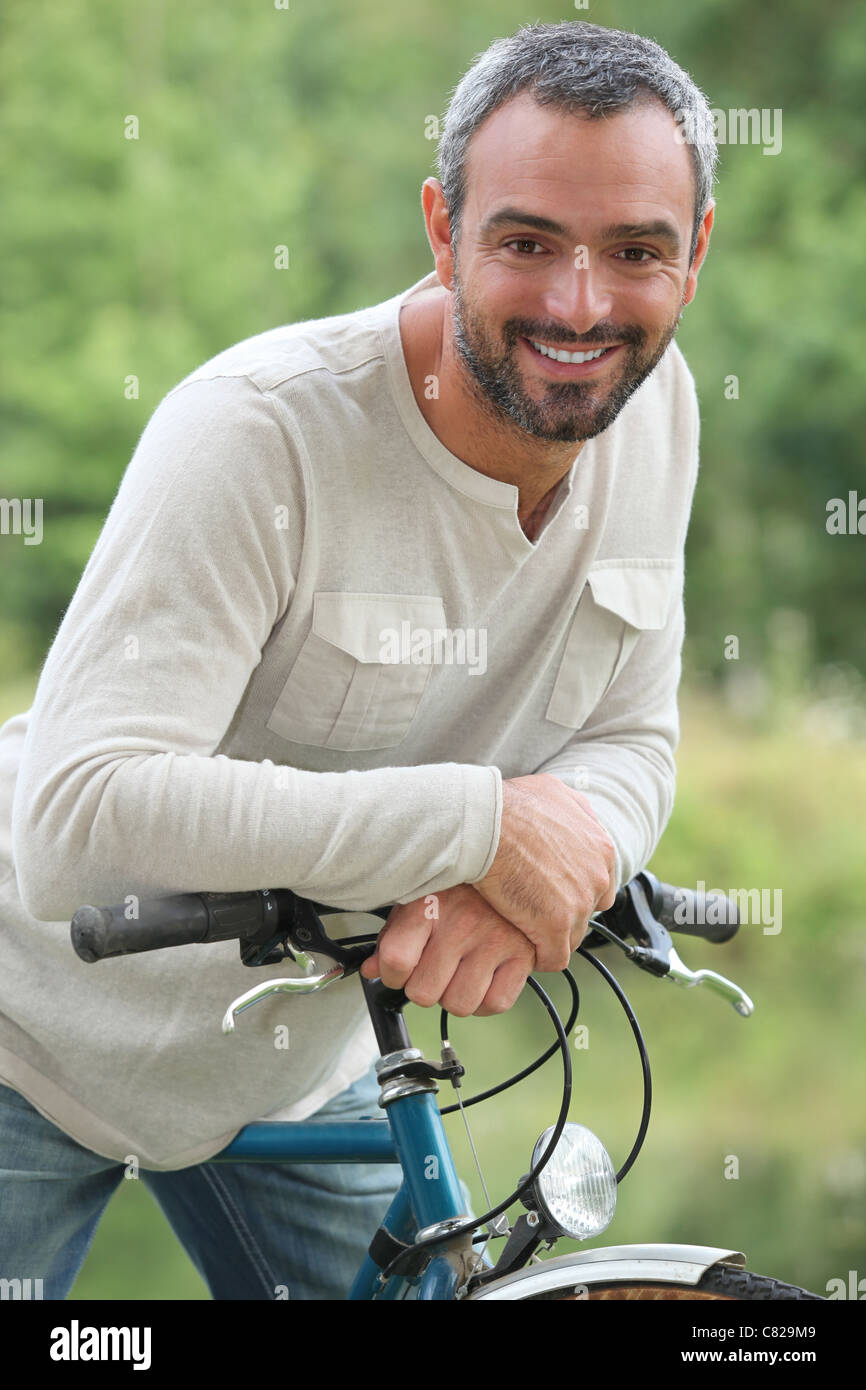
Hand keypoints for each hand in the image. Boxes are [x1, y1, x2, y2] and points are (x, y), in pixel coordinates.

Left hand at [359, 883, 535, 1016]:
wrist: (511, 865)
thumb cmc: (458, 887)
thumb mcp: (415, 900)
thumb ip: (393, 936)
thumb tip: (372, 969)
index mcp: (430, 903)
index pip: (396, 961)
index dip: (391, 974)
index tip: (398, 969)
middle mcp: (463, 922)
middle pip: (424, 992)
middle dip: (423, 986)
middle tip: (432, 968)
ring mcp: (495, 940)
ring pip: (459, 1004)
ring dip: (454, 996)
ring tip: (457, 973)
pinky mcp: (523, 956)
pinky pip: (495, 1003)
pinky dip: (485, 1001)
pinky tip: (480, 979)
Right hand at [472, 773, 616, 972]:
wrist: (485, 821)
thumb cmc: (508, 803)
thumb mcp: (554, 793)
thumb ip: (573, 810)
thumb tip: (574, 814)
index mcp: (601, 847)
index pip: (598, 884)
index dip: (571, 890)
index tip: (549, 893)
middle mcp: (598, 875)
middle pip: (587, 911)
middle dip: (563, 914)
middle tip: (534, 912)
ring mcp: (579, 902)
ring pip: (571, 936)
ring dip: (548, 937)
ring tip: (522, 930)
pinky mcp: (555, 925)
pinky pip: (554, 957)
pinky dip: (538, 957)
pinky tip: (520, 948)